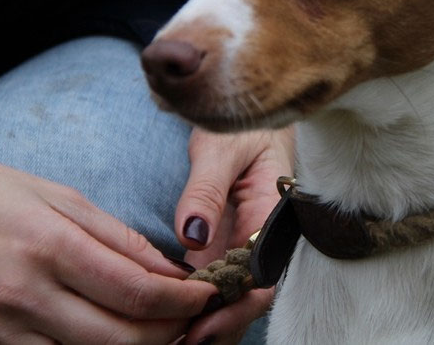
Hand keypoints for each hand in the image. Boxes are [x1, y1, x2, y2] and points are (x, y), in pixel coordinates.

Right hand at [0, 155, 216, 343]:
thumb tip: (170, 269)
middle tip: (190, 316)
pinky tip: (108, 336)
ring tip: (156, 327)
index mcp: (49, 248)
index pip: (137, 291)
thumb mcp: (57, 197)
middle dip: (170, 331)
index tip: (206, 295)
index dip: (183, 300)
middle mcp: (24, 297)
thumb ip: (117, 238)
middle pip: (122, 338)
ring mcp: (0, 333)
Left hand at [176, 127, 294, 344]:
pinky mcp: (219, 247)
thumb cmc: (238, 123)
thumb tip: (190, 235)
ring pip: (227, 299)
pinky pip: (209, 284)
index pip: (263, 278)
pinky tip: (162, 319)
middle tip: (177, 342)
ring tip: (166, 339)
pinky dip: (189, 306)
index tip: (201, 325)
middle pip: (245, 300)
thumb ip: (205, 189)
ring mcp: (238, 246)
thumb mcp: (221, 148)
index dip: (236, 308)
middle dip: (216, 327)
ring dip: (201, 322)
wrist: (240, 113)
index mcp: (271, 217)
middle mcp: (258, 240)